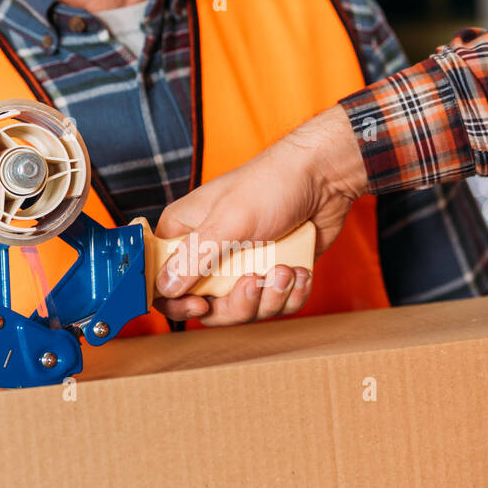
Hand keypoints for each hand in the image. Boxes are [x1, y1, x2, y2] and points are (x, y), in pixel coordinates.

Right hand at [153, 105, 367, 325]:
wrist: (324, 178)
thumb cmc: (271, 184)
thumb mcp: (228, 221)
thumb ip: (193, 257)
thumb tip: (165, 287)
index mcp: (185, 233)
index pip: (162, 282)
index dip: (176, 303)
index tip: (201, 305)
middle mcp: (210, 253)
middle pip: (209, 307)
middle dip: (238, 303)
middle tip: (255, 281)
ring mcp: (242, 265)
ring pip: (246, 309)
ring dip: (271, 297)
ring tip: (286, 270)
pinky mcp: (271, 273)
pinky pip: (275, 305)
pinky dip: (292, 294)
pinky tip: (300, 271)